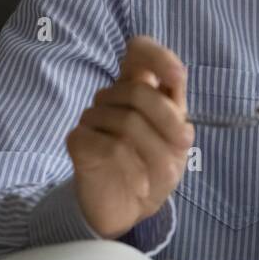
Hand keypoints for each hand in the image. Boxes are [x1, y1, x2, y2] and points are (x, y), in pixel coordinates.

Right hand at [67, 35, 194, 238]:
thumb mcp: (177, 139)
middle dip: (168, 122)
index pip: (139, 50)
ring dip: (154, 153)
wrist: (127, 208)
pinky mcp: (77, 141)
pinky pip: (111, 147)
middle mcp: (113, 97)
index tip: (178, 78)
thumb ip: (176, 108)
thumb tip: (176, 78)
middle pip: (139, 91)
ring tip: (160, 174)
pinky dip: (134, 169)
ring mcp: (92, 118)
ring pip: (127, 122)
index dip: (158, 57)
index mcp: (140, 87)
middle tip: (181, 147)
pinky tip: (142, 185)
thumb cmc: (154, 167)